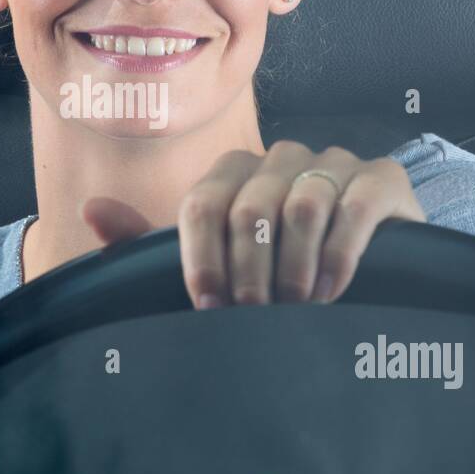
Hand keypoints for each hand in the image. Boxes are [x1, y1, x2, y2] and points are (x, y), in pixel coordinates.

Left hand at [81, 141, 426, 307]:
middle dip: (248, 271)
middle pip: (249, 205)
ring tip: (297, 308)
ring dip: (294, 266)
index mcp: (235, 173)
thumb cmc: (279, 274)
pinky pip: (354, 207)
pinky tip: (332, 291)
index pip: (203, 201)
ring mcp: (335, 163)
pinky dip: (339, 255)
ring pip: (301, 203)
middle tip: (255, 316)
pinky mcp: (382, 179)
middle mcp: (283, 157)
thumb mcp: (215, 265)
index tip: (208, 307)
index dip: (201, 258)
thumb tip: (92, 210)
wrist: (375, 278)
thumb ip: (151, 243)